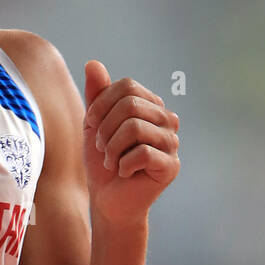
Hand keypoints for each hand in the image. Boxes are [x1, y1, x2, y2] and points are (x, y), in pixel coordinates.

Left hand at [82, 61, 179, 226]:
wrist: (108, 201)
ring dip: (112, 148)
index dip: (101, 105)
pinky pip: (142, 153)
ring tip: (111, 162)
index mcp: (151, 106)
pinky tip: (124, 173)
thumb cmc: (102, 163)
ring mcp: (172, 142)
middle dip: (105, 128)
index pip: (127, 86)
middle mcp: (167, 120)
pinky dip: (123, 164)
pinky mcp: (171, 166)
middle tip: (102, 148)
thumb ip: (96, 96)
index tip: (91, 126)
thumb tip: (93, 64)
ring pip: (135, 127)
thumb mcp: (94, 126)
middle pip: (130, 104)